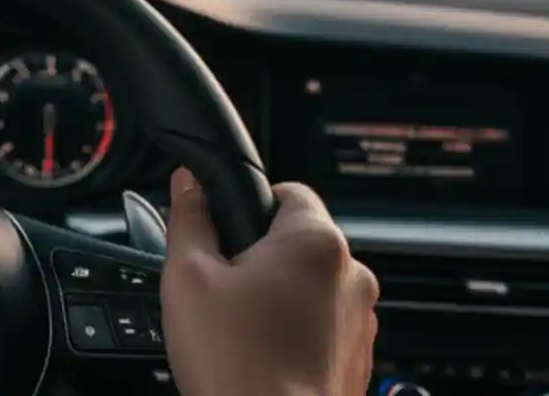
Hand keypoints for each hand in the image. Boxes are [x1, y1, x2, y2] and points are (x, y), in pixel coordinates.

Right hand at [160, 168, 378, 395]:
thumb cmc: (236, 364)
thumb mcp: (188, 278)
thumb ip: (189, 220)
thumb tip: (189, 184)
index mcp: (315, 242)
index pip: (287, 190)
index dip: (247, 206)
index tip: (221, 233)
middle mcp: (351, 275)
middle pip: (297, 243)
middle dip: (259, 259)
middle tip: (220, 289)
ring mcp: (360, 320)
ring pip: (310, 287)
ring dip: (278, 297)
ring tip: (240, 330)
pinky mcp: (358, 357)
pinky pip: (322, 326)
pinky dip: (295, 332)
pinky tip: (262, 355)